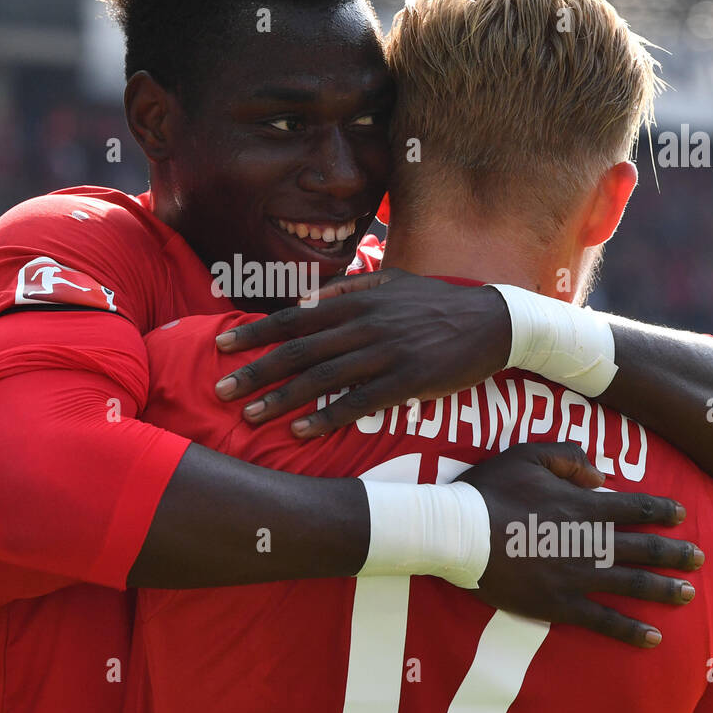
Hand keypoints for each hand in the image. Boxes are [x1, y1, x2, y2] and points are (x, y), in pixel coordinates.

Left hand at [214, 268, 510, 437]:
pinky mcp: (408, 381)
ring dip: (282, 398)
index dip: (255, 333)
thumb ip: (347, 290)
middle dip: (255, 371)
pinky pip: (360, 402)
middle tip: (220, 392)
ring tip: (250, 416)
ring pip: (323, 378)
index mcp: (356, 302)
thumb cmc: (435, 302)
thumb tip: (305, 300)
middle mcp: (365, 326)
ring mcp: (386, 354)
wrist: (492, 321)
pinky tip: (302, 431)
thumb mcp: (390, 281)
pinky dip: (328, 416)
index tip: (221, 346)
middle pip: (299, 350)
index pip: (293, 318)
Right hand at [457, 442, 703, 647]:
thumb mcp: (526, 455)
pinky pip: (603, 620)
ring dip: (663, 590)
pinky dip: (630, 630)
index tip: (681, 515)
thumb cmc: (489, 491)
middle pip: (644, 549)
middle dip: (674, 553)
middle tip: (698, 558)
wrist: (458, 532)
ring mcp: (577, 576)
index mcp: (583, 506)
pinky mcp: (559, 603)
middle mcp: (590, 542)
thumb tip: (601, 474)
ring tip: (687, 594)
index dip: (662, 511)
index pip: (635, 508)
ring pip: (632, 585)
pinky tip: (653, 638)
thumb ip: (568, 457)